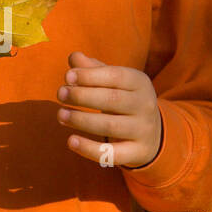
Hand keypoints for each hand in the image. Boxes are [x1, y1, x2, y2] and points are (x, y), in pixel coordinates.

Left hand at [56, 51, 161, 168]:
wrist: (151, 133)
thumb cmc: (122, 100)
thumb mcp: (113, 81)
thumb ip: (92, 69)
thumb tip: (74, 57)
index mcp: (139, 82)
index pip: (115, 76)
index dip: (90, 76)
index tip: (67, 77)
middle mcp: (145, 105)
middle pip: (112, 100)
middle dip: (82, 96)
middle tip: (60, 94)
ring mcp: (143, 130)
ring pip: (110, 126)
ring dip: (82, 120)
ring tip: (60, 115)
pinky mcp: (137, 152)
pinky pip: (113, 154)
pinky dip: (90, 149)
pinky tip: (71, 141)